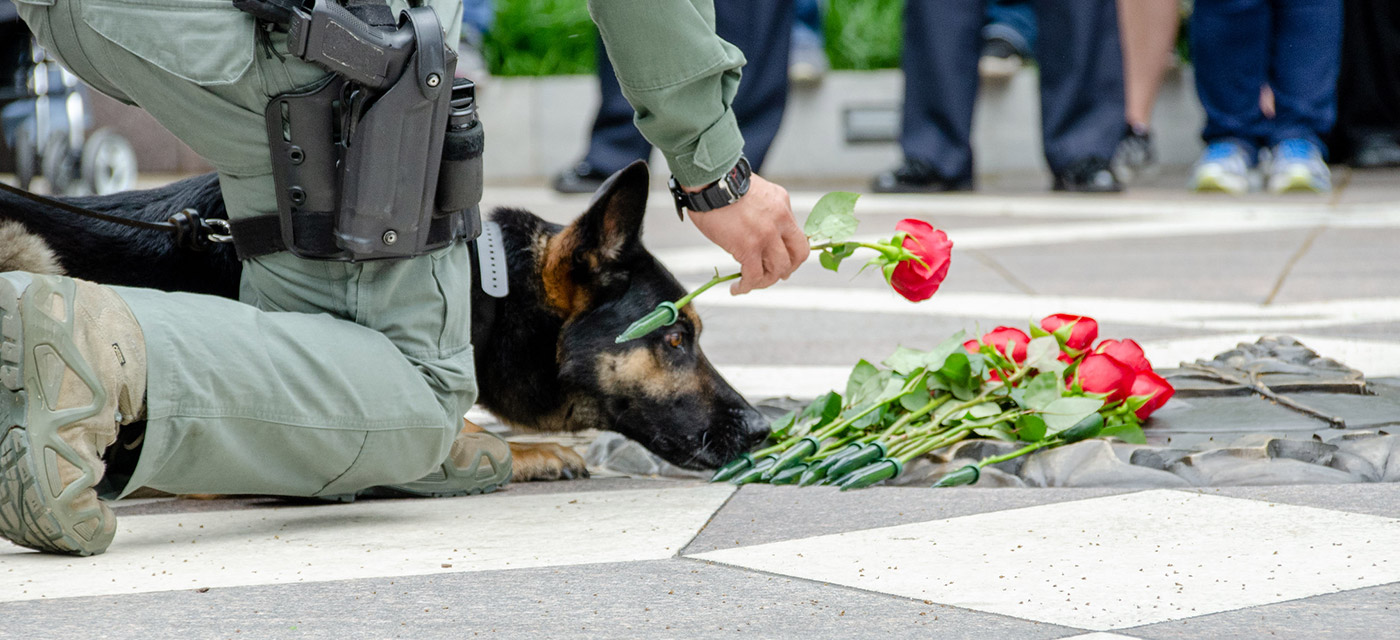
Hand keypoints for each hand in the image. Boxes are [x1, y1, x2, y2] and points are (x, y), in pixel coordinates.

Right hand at [687, 173, 808, 293]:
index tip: (780, 260)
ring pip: (778, 269)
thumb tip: (759, 230)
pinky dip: (746, 286)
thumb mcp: (757, 192)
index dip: (792, 253)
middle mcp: (780, 221)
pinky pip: (753, 275)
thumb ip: (766, 211)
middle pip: (797, 256)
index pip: (798, 237)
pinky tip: (736, 288)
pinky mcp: (748, 247)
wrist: (709, 180)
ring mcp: (766, 235)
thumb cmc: (723, 183)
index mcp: (782, 205)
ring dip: (765, 281)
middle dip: (785, 269)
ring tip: (749, 283)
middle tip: (771, 275)